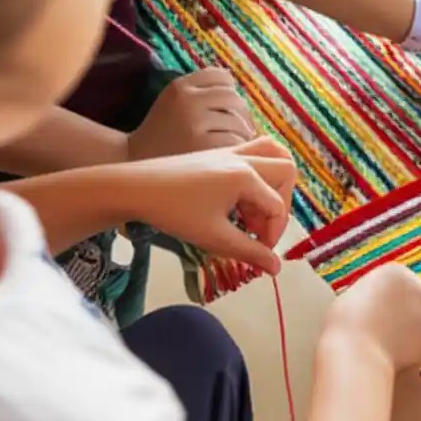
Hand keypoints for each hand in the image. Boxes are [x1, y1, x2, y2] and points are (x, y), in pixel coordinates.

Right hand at [126, 68, 256, 160]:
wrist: (134, 161)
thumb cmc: (161, 133)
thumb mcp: (173, 102)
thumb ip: (200, 93)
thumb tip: (242, 98)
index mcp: (180, 86)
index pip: (221, 76)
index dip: (230, 90)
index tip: (229, 106)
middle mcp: (187, 100)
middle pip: (233, 98)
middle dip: (241, 114)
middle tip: (242, 128)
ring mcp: (194, 123)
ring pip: (237, 122)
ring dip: (242, 134)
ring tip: (234, 143)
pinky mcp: (201, 146)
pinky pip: (234, 142)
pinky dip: (236, 148)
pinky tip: (227, 155)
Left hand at [128, 137, 295, 273]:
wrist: (135, 188)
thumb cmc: (174, 212)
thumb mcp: (214, 238)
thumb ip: (250, 252)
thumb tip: (276, 268)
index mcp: (245, 177)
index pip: (277, 207)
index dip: (274, 235)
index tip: (260, 255)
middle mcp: (243, 158)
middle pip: (285, 171)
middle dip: (281, 204)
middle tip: (261, 229)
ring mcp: (230, 152)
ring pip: (272, 153)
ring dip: (275, 180)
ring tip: (258, 209)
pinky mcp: (218, 154)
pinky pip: (253, 155)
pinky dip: (258, 176)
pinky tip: (238, 202)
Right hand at [323, 263, 420, 372]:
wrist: (355, 351)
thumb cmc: (345, 321)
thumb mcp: (354, 294)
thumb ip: (372, 294)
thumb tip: (373, 303)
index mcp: (397, 273)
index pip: (401, 281)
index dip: (390, 296)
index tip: (378, 307)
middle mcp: (418, 290)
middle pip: (417, 299)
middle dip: (406, 310)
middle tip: (385, 325)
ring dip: (410, 330)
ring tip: (386, 343)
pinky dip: (411, 350)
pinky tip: (393, 355)